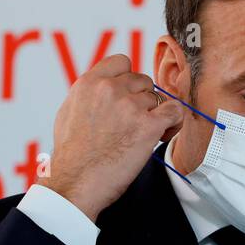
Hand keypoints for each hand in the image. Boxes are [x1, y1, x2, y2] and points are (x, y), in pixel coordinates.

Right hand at [46, 54, 185, 220]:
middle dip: (142, 100)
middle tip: (136, 121)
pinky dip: (173, 122)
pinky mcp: (147, 125)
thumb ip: (89, 94)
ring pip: (158, 98)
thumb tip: (102, 90)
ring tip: (144, 134)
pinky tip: (162, 133)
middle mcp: (110, 89)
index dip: (129, 79)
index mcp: (90, 83)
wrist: (75, 182)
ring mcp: (130, 106)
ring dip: (155, 115)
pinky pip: (175, 111)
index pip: (122, 61)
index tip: (128, 95)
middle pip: (143, 81)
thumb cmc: (72, 155)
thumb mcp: (69, 111)